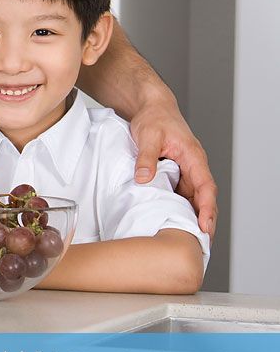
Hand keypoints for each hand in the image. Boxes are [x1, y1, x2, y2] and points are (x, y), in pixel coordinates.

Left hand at [130, 104, 217, 237]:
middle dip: (204, 220)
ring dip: (192, 216)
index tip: (205, 226)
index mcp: (193, 157)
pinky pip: (181, 194)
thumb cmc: (154, 118)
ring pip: (193, 198)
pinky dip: (180, 208)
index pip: (206, 186)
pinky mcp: (176, 174)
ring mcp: (186, 171)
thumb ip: (147, 158)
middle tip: (200, 243)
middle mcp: (193, 166)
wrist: (151, 107)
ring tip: (187, 240)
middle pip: (203, 198)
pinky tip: (173, 222)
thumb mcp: (148, 135)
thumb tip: (144, 179)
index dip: (207, 208)